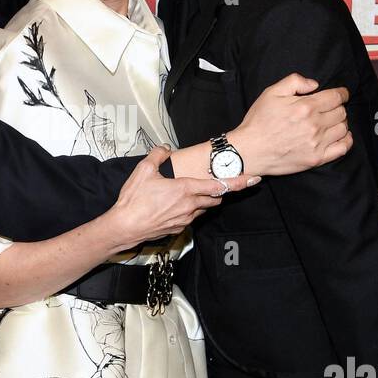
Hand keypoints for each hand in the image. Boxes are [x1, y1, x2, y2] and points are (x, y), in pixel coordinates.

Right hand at [104, 146, 258, 249]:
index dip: (238, 183)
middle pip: (214, 199)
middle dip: (217, 192)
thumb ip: (158, 155)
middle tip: (213, 184)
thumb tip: (165, 149)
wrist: (124, 227)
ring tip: (185, 194)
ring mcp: (185, 219)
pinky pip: (190, 218)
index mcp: (185, 190)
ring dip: (201, 201)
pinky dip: (188, 210)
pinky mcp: (178, 229)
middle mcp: (190, 206)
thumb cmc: (134, 200)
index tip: (253, 180)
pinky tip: (172, 206)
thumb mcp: (144, 170)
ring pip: (202, 209)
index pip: (218, 185)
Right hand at [233, 73, 350, 176]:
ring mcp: (316, 143)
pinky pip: (342, 148)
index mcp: (305, 107)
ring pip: (343, 128)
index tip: (341, 94)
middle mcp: (314, 125)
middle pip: (341, 112)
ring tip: (331, 122)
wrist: (249, 150)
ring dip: (340, 123)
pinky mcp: (316, 159)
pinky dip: (345, 140)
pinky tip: (339, 136)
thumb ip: (294, 81)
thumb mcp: (271, 93)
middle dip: (338, 107)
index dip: (342, 93)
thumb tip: (314, 85)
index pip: (336, 97)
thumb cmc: (259, 121)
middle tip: (329, 108)